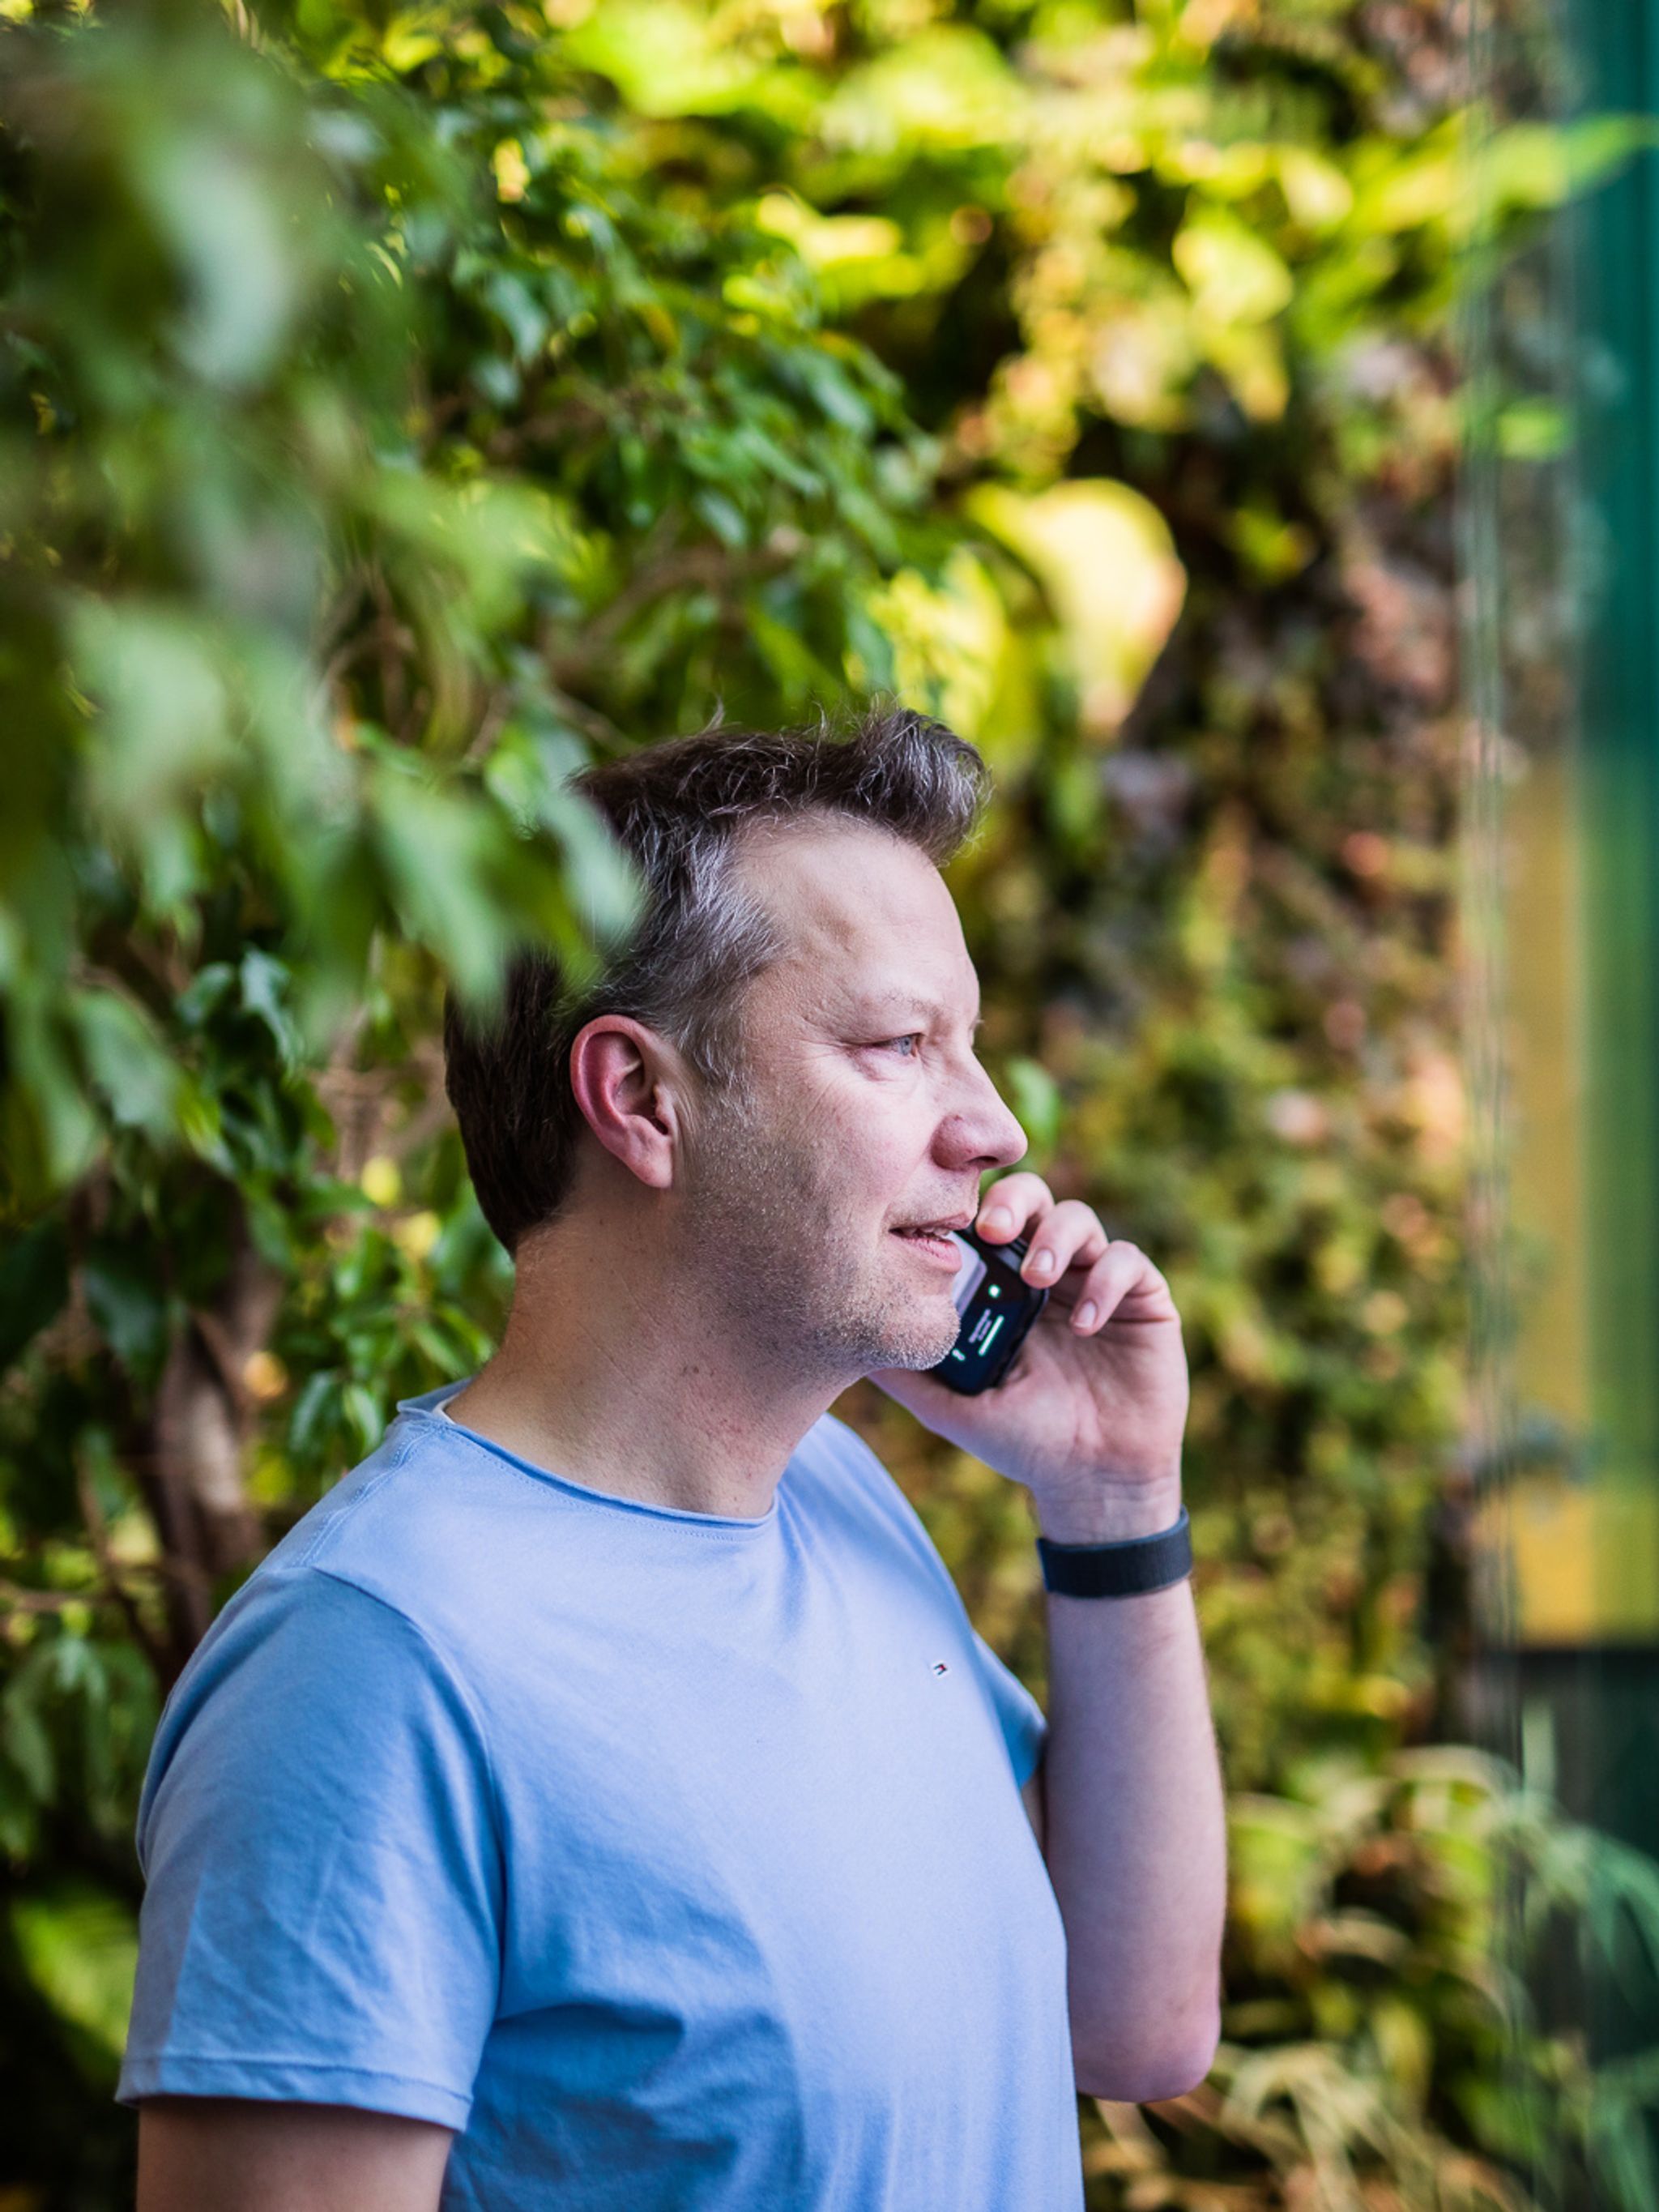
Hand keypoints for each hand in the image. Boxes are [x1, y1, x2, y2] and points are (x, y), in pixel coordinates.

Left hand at [868, 1173, 1188, 1539]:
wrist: (1091, 1480)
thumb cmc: (1020, 1439)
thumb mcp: (949, 1404)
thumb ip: (904, 1369)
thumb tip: (841, 1335)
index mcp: (1002, 1282)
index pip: (983, 1217)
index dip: (968, 1205)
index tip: (945, 1223)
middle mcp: (1047, 1269)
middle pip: (1032, 1197)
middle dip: (1011, 1200)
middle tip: (991, 1229)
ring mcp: (1095, 1279)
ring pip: (1079, 1218)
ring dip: (1056, 1239)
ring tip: (1038, 1278)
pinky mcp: (1142, 1298)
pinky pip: (1127, 1261)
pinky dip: (1105, 1282)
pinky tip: (1087, 1326)